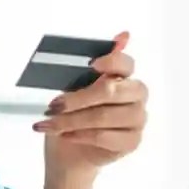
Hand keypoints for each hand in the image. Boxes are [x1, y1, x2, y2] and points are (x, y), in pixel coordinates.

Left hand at [34, 31, 148, 171]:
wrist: (69, 151)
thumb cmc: (73, 115)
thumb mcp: (72, 88)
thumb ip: (89, 66)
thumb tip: (121, 36)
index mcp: (124, 76)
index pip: (126, 64)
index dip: (111, 61)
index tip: (91, 65)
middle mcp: (136, 95)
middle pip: (112, 90)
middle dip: (79, 98)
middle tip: (54, 105)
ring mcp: (137, 118)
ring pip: (104, 116)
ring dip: (72, 120)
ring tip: (51, 123)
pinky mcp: (132, 141)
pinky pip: (104, 136)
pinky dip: (79, 135)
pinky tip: (64, 135)